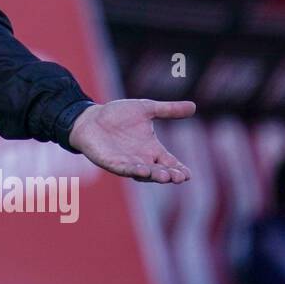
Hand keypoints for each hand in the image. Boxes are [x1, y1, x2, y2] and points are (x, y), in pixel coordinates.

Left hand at [67, 98, 194, 183]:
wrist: (90, 117)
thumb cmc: (117, 114)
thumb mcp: (146, 109)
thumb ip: (168, 110)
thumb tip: (194, 106)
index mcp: (152, 149)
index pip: (170, 163)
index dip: (179, 169)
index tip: (188, 174)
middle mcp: (142, 159)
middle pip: (159, 172)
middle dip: (170, 175)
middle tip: (180, 177)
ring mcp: (127, 163)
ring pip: (144, 174)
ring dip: (154, 176)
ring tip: (165, 176)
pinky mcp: (111, 163)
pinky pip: (124, 169)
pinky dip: (134, 171)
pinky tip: (142, 171)